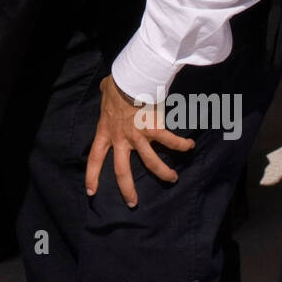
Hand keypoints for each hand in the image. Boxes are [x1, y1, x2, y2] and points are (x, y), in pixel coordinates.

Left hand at [85, 74, 194, 207]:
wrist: (130, 78)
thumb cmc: (117, 82)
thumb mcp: (105, 91)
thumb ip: (105, 95)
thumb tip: (105, 87)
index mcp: (106, 131)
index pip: (95, 158)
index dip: (92, 175)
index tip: (91, 192)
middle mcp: (121, 138)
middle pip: (122, 171)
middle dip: (127, 189)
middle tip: (133, 203)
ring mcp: (138, 136)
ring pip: (151, 163)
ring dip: (163, 173)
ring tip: (172, 179)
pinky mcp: (154, 129)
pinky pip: (170, 141)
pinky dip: (182, 144)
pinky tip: (190, 146)